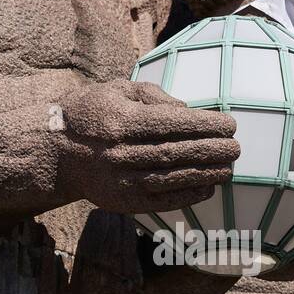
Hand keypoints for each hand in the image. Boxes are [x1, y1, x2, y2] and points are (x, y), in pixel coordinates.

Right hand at [55, 79, 238, 213]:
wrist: (56, 154)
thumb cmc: (92, 114)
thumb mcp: (116, 90)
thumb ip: (152, 95)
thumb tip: (187, 111)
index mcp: (120, 123)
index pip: (171, 125)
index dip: (204, 125)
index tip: (228, 124)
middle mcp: (120, 154)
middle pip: (175, 153)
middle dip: (210, 150)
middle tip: (236, 147)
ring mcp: (121, 181)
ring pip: (171, 179)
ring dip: (205, 175)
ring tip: (229, 168)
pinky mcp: (124, 202)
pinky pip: (162, 201)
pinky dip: (188, 195)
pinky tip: (208, 188)